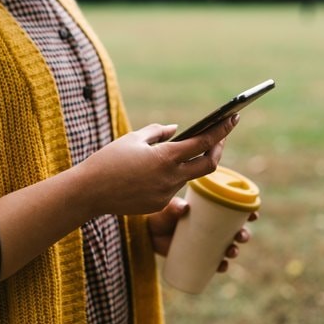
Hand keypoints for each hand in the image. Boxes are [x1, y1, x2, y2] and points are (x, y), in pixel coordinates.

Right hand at [75, 115, 238, 218]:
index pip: (204, 142)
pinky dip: (172, 176)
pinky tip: (158, 170)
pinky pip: (172, 189)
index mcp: (166, 157)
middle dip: (218, 149)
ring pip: (189, 176)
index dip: (222, 130)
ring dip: (191, 163)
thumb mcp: (133, 138)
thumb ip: (159, 132)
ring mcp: (166, 194)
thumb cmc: (108, 160)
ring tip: (187, 149)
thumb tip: (176, 129)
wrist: (89, 192)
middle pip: (209, 165)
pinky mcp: (158, 205)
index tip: (234, 118)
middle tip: (220, 137)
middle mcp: (171, 178)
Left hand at [147, 196, 258, 272]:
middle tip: (241, 236)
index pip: (234, 210)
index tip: (253, 213)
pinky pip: (214, 263)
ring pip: (228, 247)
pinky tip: (222, 266)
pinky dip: (221, 266)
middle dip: (243, 235)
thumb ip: (174, 207)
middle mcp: (213, 227)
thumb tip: (183, 208)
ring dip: (234, 250)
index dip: (248, 212)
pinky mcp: (199, 256)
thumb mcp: (169, 209)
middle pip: (236, 231)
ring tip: (231, 252)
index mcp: (211, 211)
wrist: (149, 233)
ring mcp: (207, 242)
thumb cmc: (162, 216)